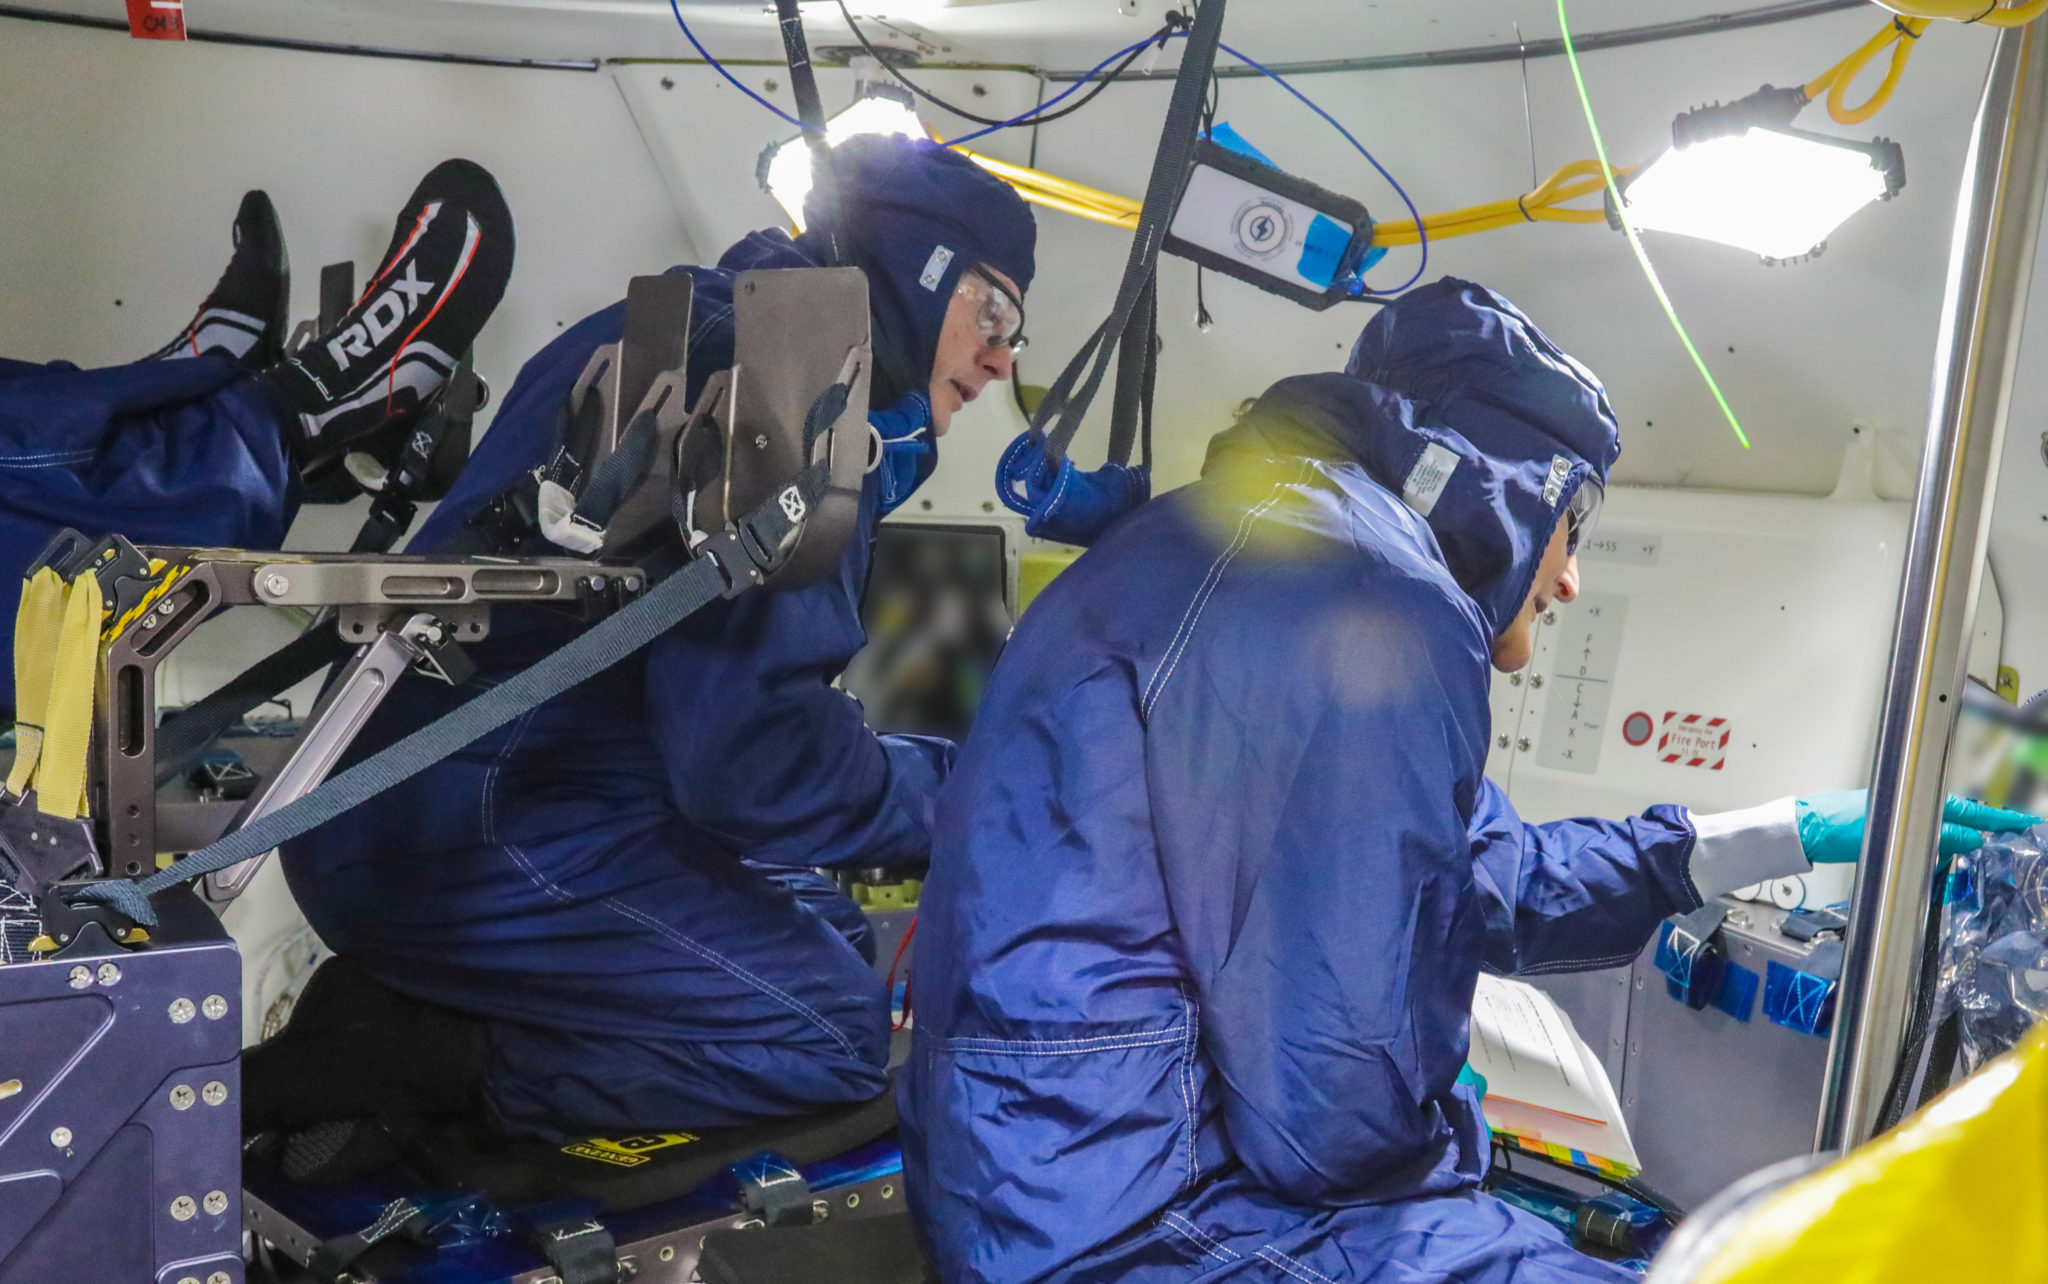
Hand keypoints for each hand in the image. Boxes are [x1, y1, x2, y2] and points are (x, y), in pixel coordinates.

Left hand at [1794, 789, 2036, 863]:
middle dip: (1988, 835)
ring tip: (1982, 861)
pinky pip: (1927, 844)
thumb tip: (1975, 839)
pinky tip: (1943, 867)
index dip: (2000, 820)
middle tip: (2012, 847)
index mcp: (1922, 802)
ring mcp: (1905, 822)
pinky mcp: (1894, 835)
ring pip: (1946, 835)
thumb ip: (1937, 836)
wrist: (1809, 830)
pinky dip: (1939, 854)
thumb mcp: (1895, 834)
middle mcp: (1917, 809)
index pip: (1972, 812)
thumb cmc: (1844, 827)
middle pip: (1964, 822)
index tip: (2026, 824)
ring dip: (1961, 848)